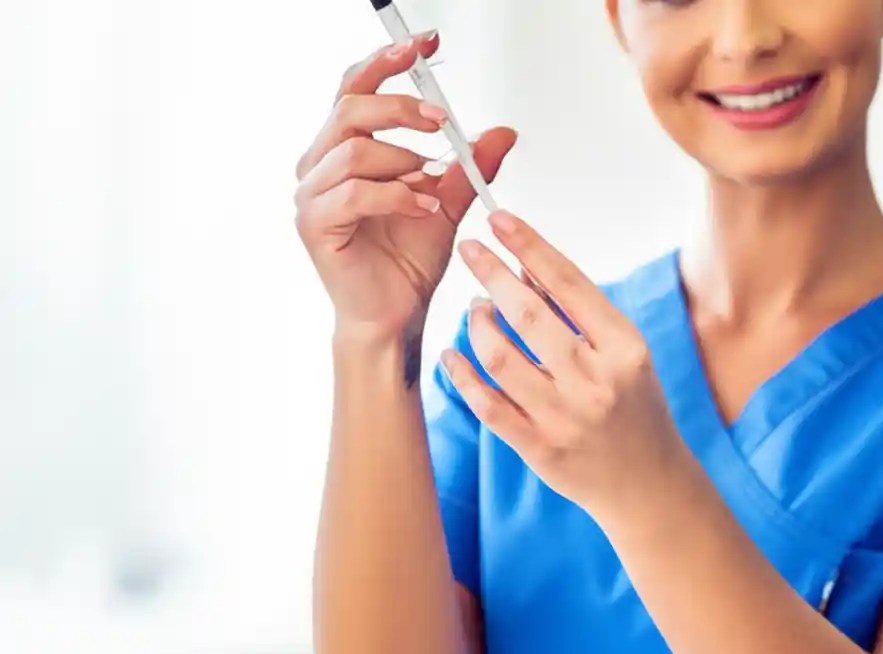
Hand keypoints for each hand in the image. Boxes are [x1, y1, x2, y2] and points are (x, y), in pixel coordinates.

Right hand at [294, 31, 516, 344]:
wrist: (397, 314)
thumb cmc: (409, 261)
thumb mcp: (449, 202)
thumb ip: (469, 166)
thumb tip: (503, 132)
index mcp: (344, 149)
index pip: (357, 87)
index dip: (388, 60)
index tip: (426, 44)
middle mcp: (319, 164)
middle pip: (351, 108)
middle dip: (401, 108)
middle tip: (441, 121)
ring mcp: (312, 194)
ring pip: (353, 150)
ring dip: (403, 162)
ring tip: (433, 185)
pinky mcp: (315, 224)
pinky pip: (354, 193)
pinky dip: (397, 196)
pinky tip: (424, 209)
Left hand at [440, 211, 695, 517]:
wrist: (649, 487)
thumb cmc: (636, 409)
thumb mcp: (626, 355)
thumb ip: (582, 315)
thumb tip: (526, 267)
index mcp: (625, 348)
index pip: (570, 284)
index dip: (529, 246)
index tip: (499, 220)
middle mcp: (596, 381)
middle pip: (528, 315)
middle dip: (491, 274)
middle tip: (469, 249)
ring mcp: (565, 418)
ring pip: (500, 357)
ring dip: (477, 325)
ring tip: (475, 309)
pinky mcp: (539, 449)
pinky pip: (487, 404)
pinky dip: (462, 375)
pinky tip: (451, 355)